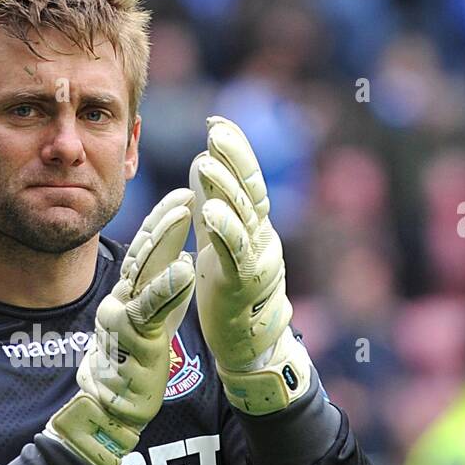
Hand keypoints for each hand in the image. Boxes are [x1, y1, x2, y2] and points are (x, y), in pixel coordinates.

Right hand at [45, 189, 196, 464]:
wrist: (113, 406)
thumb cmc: (134, 364)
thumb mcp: (155, 321)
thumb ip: (166, 291)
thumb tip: (181, 261)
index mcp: (129, 294)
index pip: (146, 251)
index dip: (162, 221)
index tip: (183, 196)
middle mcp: (121, 298)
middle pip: (143, 252)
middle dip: (164, 220)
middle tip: (186, 193)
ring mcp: (123, 316)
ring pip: (143, 272)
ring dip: (163, 240)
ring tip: (183, 215)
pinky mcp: (131, 337)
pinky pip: (150, 309)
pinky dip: (166, 287)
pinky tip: (182, 268)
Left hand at [189, 115, 311, 413]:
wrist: (245, 341)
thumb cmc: (230, 289)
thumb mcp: (217, 238)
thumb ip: (213, 202)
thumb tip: (203, 161)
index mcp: (253, 225)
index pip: (246, 180)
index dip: (235, 151)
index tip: (217, 123)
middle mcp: (261, 236)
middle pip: (252, 190)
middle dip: (235, 158)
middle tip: (217, 131)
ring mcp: (257, 259)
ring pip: (245, 217)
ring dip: (227, 188)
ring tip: (209, 161)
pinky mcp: (245, 283)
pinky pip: (236, 252)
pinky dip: (225, 228)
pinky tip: (209, 209)